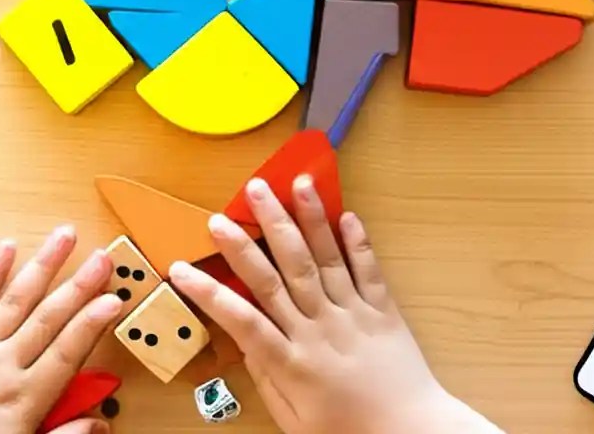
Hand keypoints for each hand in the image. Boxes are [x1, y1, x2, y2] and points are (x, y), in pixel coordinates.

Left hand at [0, 229, 122, 433]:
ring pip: (16, 300)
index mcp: (24, 399)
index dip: (91, 324)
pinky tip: (7, 247)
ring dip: (43, 265)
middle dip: (79, 286)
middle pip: (48, 319)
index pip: (66, 352)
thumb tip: (100, 425)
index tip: (112, 300)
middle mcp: (2, 367)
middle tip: (103, 259)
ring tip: (65, 237)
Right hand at [169, 176, 502, 433]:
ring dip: (303, 221)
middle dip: (249, 241)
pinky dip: (357, 241)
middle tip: (226, 210)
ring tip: (289, 184)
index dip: (209, 293)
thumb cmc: (349, 430)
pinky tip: (345, 213)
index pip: (242, 320)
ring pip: (322, 261)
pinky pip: (368, 270)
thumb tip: (243, 343)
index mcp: (292, 362)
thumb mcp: (294, 419)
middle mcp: (319, 331)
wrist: (412, 431)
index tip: (181, 268)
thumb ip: (267, 379)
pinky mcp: (383, 309)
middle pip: (279, 278)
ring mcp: (352, 315)